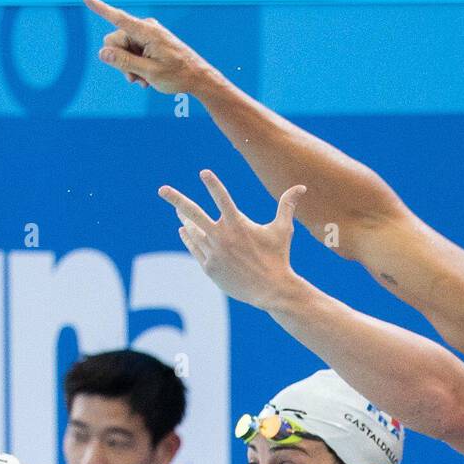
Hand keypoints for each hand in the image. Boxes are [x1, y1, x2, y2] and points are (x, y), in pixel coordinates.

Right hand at [83, 0, 213, 93]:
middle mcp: (145, 28)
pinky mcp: (150, 43)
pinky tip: (146, 78)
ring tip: (144, 81)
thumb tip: (102, 53)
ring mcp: (147, 35)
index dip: (99, 8)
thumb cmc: (177, 75)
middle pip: (115, 41)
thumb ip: (124, 62)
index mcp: (146, 32)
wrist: (198, 77)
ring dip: (129, 67)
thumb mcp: (149, 73)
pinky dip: (136, 66)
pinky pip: (132, 52)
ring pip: (123, 50)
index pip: (117, 18)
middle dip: (120, 61)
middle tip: (135, 79)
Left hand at [160, 170, 305, 309]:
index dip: (213, 184)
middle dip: (176, 199)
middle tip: (161, 189)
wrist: (271, 291)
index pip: (222, 198)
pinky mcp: (210, 268)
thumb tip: (302, 186)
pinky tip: (183, 231)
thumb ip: (287, 205)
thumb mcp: (283, 230)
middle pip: (193, 213)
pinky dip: (188, 238)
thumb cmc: (279, 257)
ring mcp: (213, 253)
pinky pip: (194, 249)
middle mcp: (222, 237)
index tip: (203, 173)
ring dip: (185, 220)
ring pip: (193, 232)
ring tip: (179, 213)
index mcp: (238, 224)